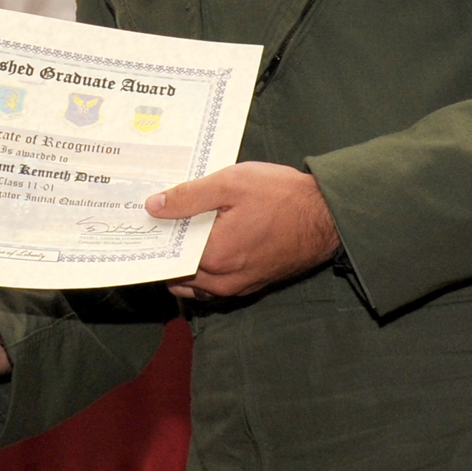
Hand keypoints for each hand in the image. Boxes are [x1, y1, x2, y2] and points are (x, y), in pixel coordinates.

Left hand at [146, 162, 339, 299]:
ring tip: (181, 227)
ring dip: (184, 260)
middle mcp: (223, 282)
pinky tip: (206, 237)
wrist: (328, 217)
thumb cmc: (282, 197)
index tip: (144, 220)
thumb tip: (153, 207)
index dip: (152, 238)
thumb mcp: (231, 184)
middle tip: (159, 221)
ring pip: (195, 281)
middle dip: (165, 250)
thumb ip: (189, 197)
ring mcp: (239, 286)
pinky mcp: (251, 283)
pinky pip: (215, 282)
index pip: (165, 258)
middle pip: (176, 273)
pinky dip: (204, 265)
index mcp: (213, 257)